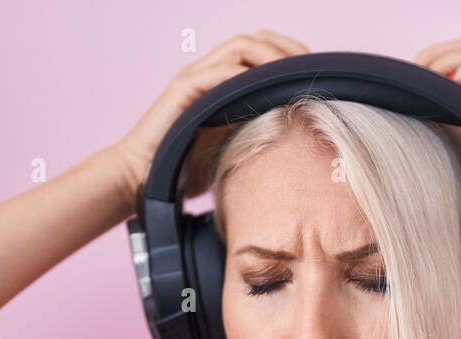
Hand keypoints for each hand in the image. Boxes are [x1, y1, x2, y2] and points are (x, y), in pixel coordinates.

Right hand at [110, 30, 309, 205]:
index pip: (263, 50)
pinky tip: (260, 87)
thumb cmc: (186, 166)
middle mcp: (210, 72)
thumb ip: (258, 131)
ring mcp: (195, 77)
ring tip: (291, 75)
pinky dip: (241, 75)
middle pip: (256, 40)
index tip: (316, 73)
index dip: (291, 56)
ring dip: (270, 56)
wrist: (144, 176)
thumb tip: (298, 134)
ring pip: (239, 47)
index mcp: (224, 81)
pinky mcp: (182, 90)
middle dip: (287, 49)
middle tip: (310, 68)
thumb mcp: (234, 145)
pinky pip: (215, 72)